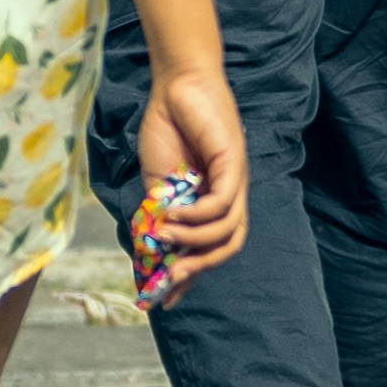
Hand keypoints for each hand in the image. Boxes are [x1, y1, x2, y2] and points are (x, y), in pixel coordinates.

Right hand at [128, 56, 248, 290]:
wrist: (176, 85)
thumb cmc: (168, 129)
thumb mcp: (157, 181)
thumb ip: (158, 214)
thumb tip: (150, 251)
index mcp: (212, 202)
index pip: (210, 249)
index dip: (191, 276)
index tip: (165, 300)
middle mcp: (231, 196)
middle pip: (227, 247)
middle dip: (198, 268)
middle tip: (170, 277)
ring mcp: (236, 181)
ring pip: (227, 231)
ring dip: (193, 241)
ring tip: (164, 236)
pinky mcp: (234, 164)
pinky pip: (222, 204)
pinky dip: (197, 216)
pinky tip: (173, 213)